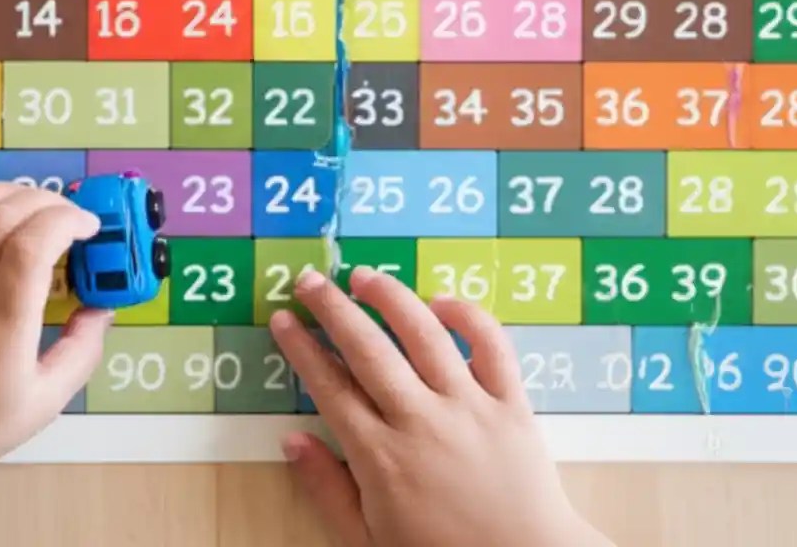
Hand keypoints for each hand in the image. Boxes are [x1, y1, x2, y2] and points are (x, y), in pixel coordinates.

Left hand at [0, 183, 111, 530]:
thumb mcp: (40, 405)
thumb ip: (80, 354)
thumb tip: (102, 309)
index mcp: (0, 334)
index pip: (30, 251)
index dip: (65, 223)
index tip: (89, 228)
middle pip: (0, 220)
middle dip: (46, 202)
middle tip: (71, 216)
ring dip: (7, 194)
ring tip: (36, 205)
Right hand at [269, 268, 611, 546]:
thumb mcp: (367, 541)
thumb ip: (327, 490)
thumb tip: (291, 441)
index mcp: (380, 457)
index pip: (329, 386)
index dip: (302, 348)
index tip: (284, 320)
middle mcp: (420, 421)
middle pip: (367, 349)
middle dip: (332, 309)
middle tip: (309, 281)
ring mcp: (469, 407)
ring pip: (423, 334)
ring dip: (389, 298)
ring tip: (364, 277)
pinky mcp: (512, 404)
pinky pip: (492, 346)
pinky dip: (468, 315)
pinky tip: (442, 301)